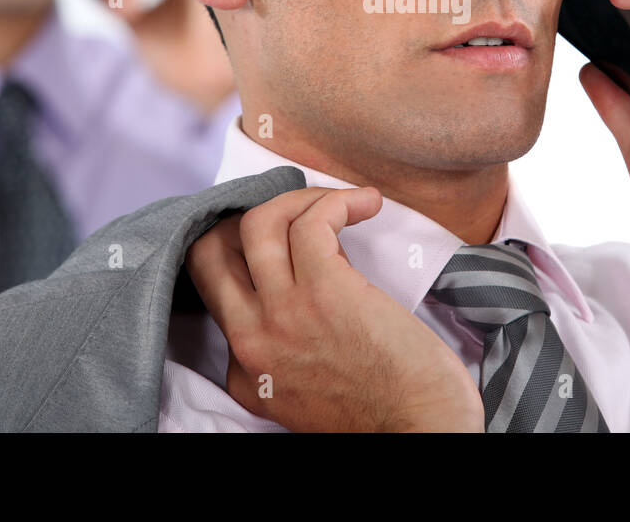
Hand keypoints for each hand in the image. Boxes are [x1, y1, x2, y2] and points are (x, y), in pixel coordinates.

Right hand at [187, 186, 484, 431]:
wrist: (420, 430)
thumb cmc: (384, 407)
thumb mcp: (304, 391)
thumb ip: (288, 344)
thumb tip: (310, 271)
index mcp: (245, 369)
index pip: (219, 292)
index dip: (252, 257)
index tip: (291, 245)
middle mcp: (251, 340)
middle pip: (209, 252)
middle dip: (246, 218)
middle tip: (296, 216)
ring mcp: (283, 313)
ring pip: (259, 223)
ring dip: (300, 199)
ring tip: (340, 204)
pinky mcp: (326, 290)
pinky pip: (311, 221)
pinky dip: (336, 201)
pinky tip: (366, 204)